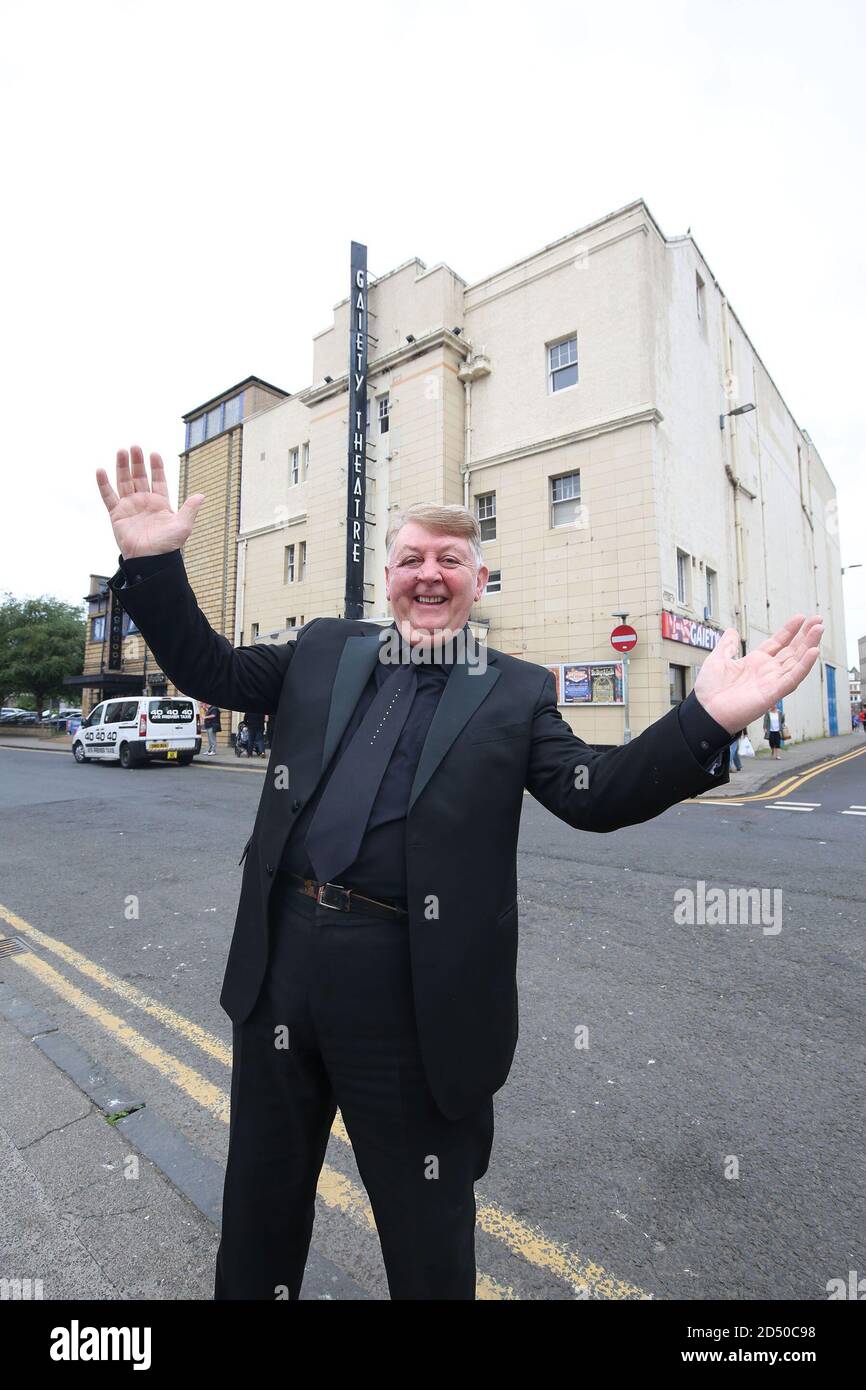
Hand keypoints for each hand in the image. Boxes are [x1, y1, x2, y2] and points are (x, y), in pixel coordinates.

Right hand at [96, 445, 204, 558]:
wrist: (150, 561)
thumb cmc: (167, 546)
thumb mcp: (183, 526)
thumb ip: (190, 509)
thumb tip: (202, 495)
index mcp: (160, 503)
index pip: (158, 480)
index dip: (156, 467)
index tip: (154, 453)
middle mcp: (144, 502)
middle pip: (140, 477)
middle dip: (138, 462)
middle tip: (135, 446)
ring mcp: (130, 507)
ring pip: (124, 482)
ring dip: (122, 467)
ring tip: (121, 451)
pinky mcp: (116, 514)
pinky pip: (108, 496)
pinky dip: (103, 484)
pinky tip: (100, 470)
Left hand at [694, 615, 823, 734]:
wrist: (705, 711)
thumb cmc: (709, 691)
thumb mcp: (717, 660)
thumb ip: (727, 645)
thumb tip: (731, 631)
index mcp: (754, 662)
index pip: (777, 643)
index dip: (789, 630)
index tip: (801, 617)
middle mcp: (766, 671)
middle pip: (791, 651)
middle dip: (805, 635)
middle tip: (818, 620)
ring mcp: (771, 682)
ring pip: (796, 662)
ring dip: (809, 646)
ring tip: (819, 629)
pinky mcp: (773, 694)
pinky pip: (792, 679)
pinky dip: (804, 666)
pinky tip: (813, 652)